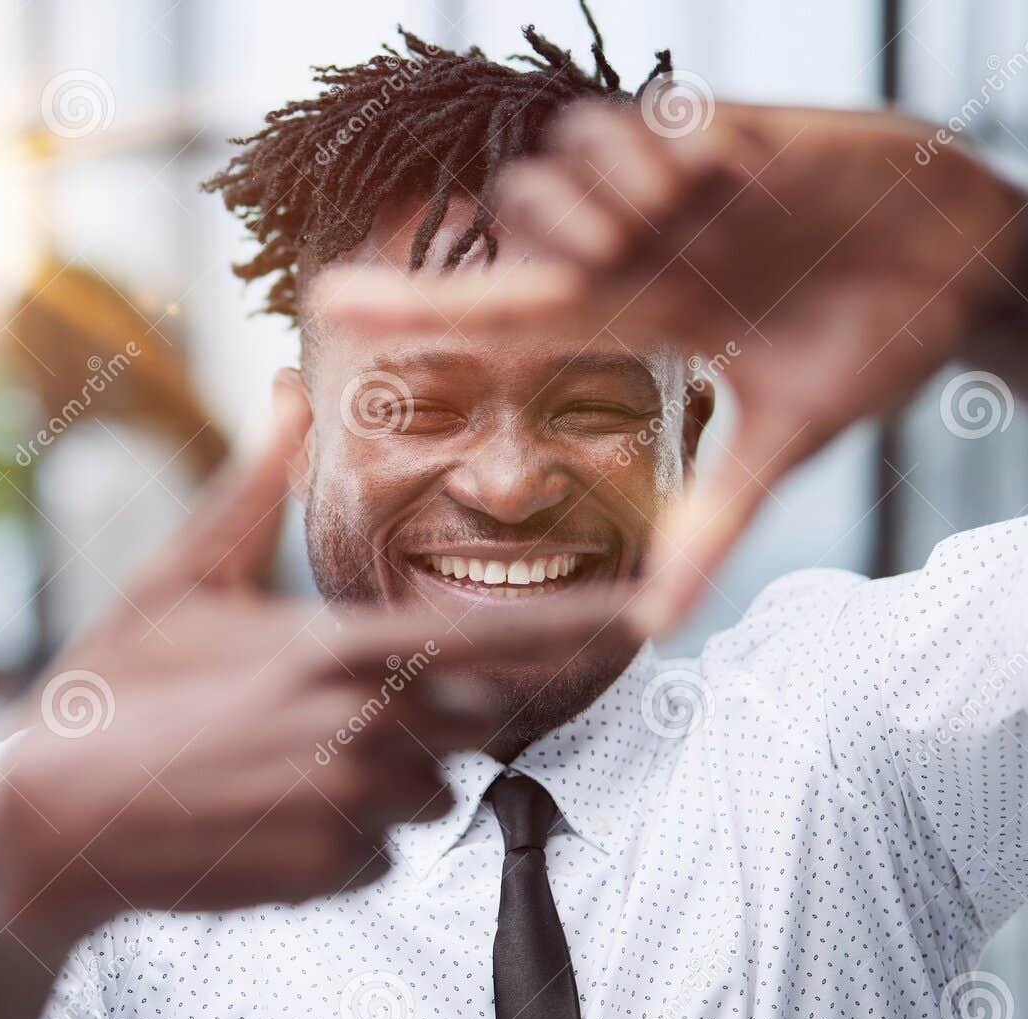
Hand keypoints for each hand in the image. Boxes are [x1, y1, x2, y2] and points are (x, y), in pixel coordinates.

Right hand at [0, 402, 633, 939]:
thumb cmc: (108, 685)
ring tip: (274, 766)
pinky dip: (341, 838)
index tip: (653, 615)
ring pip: (426, 795)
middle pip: (474, 725)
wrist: (49, 820)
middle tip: (341, 711)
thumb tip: (287, 388)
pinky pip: (378, 854)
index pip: (495, 637)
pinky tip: (260, 815)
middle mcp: (362, 730)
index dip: (581, 627)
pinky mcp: (327, 875)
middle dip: (439, 716)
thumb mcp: (179, 575)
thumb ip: (254, 487)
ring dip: (380, 781)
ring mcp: (349, 809)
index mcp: (337, 647)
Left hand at [321, 101, 1026, 630]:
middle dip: (552, 236)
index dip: (414, 304)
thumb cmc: (874, 343)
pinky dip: (664, 152)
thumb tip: (652, 630)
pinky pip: (640, 117)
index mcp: (635, 314)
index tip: (327, 304)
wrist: (968, 260)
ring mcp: (669, 184)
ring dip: (612, 194)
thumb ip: (712, 525)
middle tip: (628, 262)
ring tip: (691, 219)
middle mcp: (634, 246)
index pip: (499, 307)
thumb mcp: (784, 443)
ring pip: (565, 154)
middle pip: (518, 213)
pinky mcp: (718, 126)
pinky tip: (729, 177)